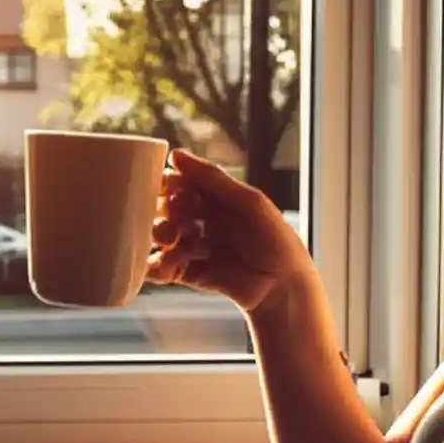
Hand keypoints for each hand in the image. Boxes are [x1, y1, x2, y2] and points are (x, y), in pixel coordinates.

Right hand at [147, 149, 315, 312]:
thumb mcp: (248, 202)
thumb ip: (211, 178)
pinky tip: (167, 266)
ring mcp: (195, 248)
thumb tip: (175, 154)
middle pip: (166, 210)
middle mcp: (203, 220)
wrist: (284, 288)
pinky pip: (164, 268)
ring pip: (162, 238)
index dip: (169, 186)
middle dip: (164, 214)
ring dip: (161, 237)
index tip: (168, 191)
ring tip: (172, 242)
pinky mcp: (191, 274)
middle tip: (174, 221)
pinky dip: (158, 266)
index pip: (181, 184)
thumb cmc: (275, 240)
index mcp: (216, 198)